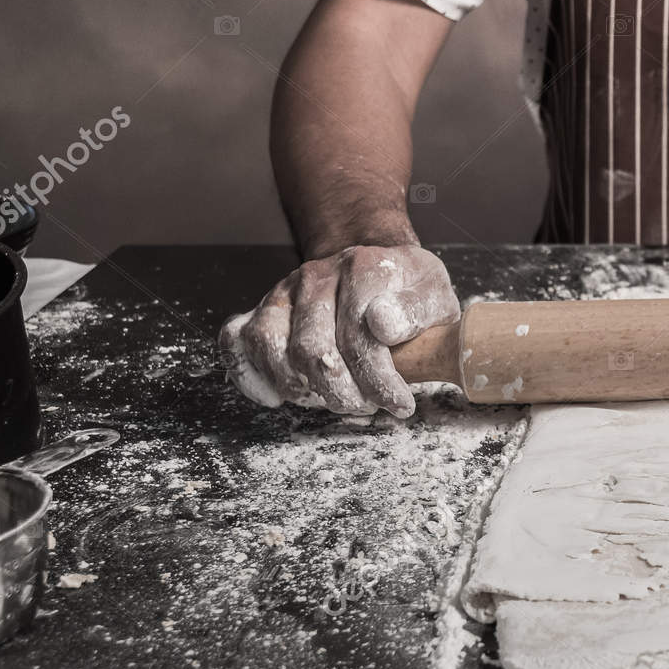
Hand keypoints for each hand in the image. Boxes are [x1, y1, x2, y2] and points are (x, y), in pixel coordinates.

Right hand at [219, 245, 458, 417]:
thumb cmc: (405, 289)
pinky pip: (236, 339)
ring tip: (331, 400)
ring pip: (270, 346)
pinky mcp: (263, 307)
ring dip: (300, 388)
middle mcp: (317, 276)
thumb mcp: (433, 292)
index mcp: (363, 269)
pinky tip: (276, 397)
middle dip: (342, 393)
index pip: (361, 338)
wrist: (374, 262)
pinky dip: (249, 373)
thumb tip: (382, 325)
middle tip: (365, 406)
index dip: (380, 382)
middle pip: (314, 350)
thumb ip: (417, 308)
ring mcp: (285, 291)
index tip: (400, 405)